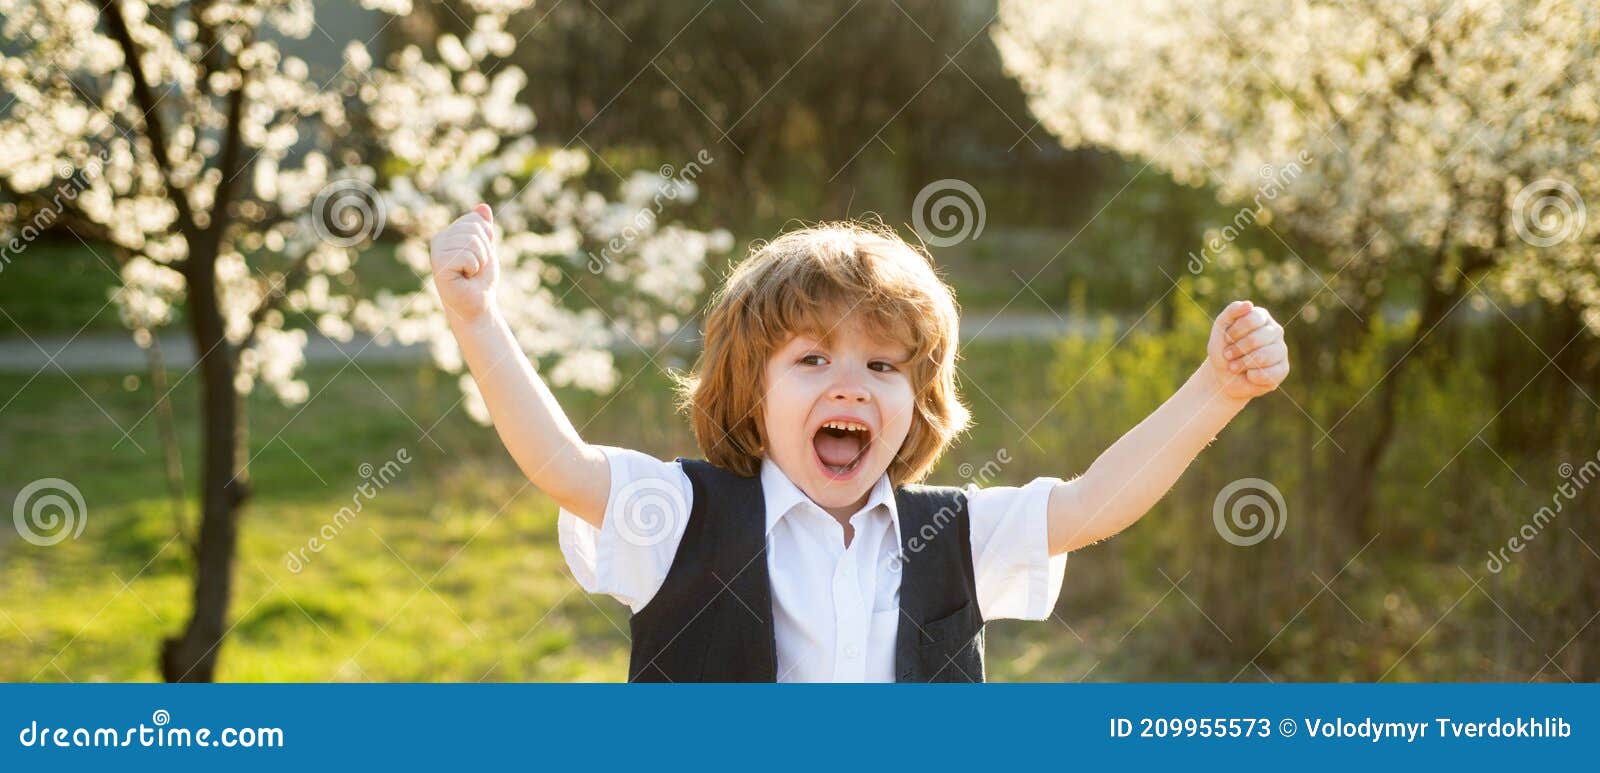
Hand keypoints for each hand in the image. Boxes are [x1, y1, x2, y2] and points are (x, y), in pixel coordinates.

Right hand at [429, 203, 499, 322]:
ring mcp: (437, 251)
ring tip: (469, 273)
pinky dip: (473, 268)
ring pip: (472, 241)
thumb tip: (483, 206)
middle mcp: (439, 240)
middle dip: (484, 251)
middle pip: (474, 228)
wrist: (478, 305)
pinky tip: (464, 278)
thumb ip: (484, 230)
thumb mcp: (486, 250)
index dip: (486, 240)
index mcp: (449, 233)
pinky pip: (468, 256)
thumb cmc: (481, 280)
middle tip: (474, 268)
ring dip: (479, 261)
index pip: (475, 219)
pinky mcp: (439, 264)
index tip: (479, 257)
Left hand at [1205, 300, 1288, 400]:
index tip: (1226, 338)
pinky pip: (1268, 373)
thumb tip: (1248, 304)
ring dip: (1242, 364)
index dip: (1235, 331)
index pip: (1253, 319)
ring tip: (1234, 366)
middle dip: (1237, 350)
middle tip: (1227, 355)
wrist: (1223, 375)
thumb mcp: (1220, 328)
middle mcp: (1275, 331)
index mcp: (1261, 317)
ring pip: (1264, 356)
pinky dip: (1252, 376)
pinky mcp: (1283, 369)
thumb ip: (1231, 312)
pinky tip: (1248, 374)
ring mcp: (1281, 350)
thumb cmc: (1223, 348)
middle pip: (1257, 339)